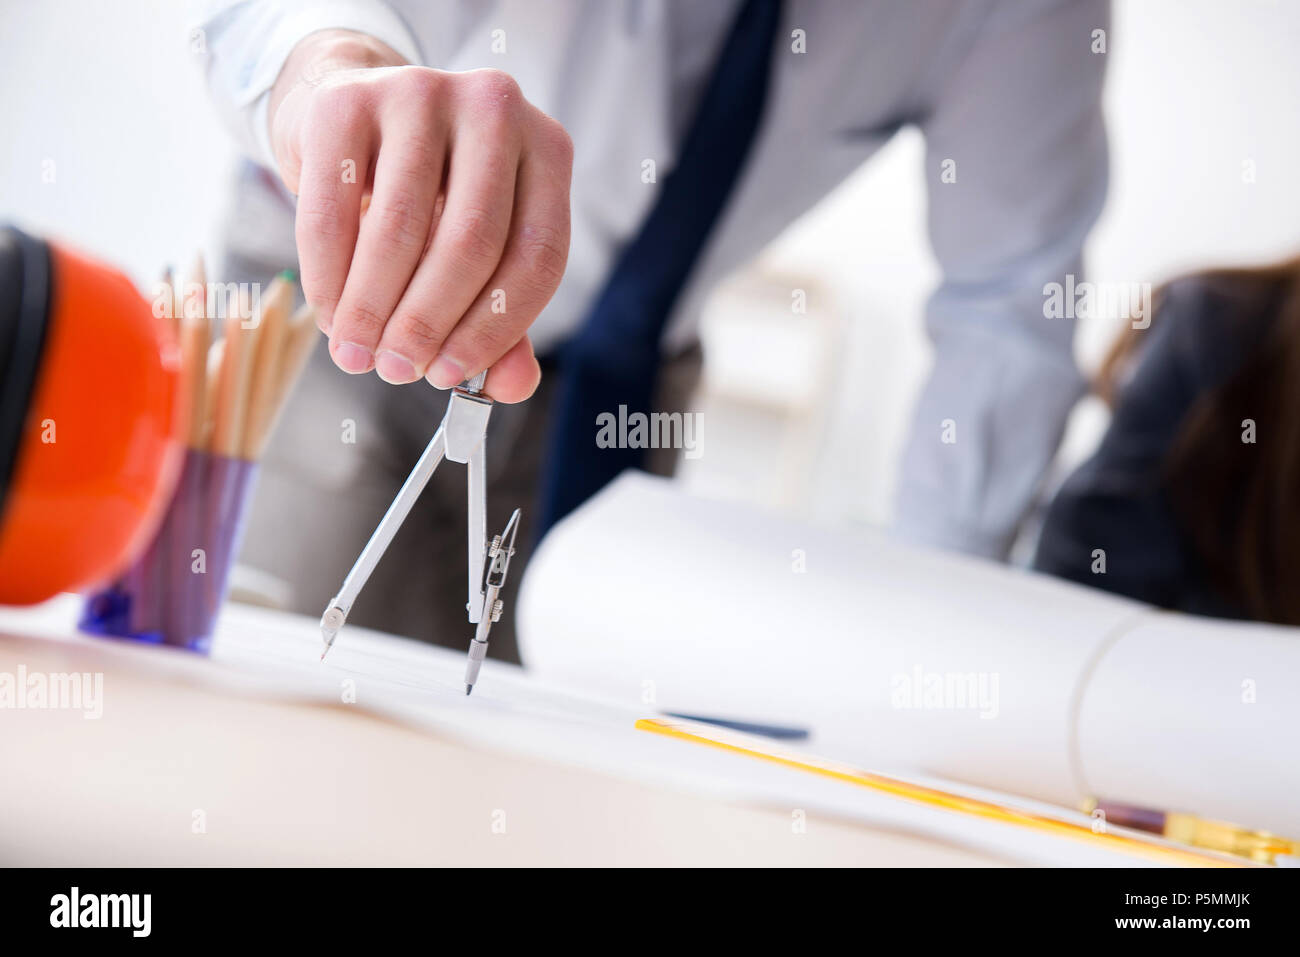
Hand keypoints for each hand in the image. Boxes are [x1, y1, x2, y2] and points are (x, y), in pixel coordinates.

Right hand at [267, 30, 572, 401]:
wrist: (354, 118)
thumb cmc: (430, 198)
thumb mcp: (479, 253)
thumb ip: (501, 320)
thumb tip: (510, 386)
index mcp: (548, 150)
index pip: (537, 257)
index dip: (494, 330)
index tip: (448, 377)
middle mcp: (496, 108)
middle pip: (472, 243)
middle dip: (427, 324)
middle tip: (395, 371)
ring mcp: (421, 91)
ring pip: (401, 229)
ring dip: (372, 309)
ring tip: (357, 354)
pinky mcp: (348, 99)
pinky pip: (334, 210)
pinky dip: (328, 275)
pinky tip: (329, 313)